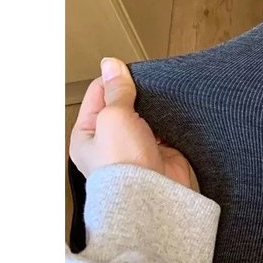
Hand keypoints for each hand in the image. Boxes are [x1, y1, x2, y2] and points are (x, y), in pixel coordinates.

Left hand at [70, 58, 196, 191]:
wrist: (152, 198)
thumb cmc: (123, 166)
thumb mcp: (114, 118)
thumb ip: (116, 90)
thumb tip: (111, 64)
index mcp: (87, 134)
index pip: (98, 93)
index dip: (115, 79)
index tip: (131, 73)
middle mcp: (109, 140)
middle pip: (123, 102)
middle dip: (137, 92)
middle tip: (148, 86)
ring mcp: (135, 145)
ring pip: (146, 113)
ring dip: (155, 105)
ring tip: (162, 98)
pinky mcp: (159, 150)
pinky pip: (165, 125)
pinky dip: (170, 118)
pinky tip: (174, 112)